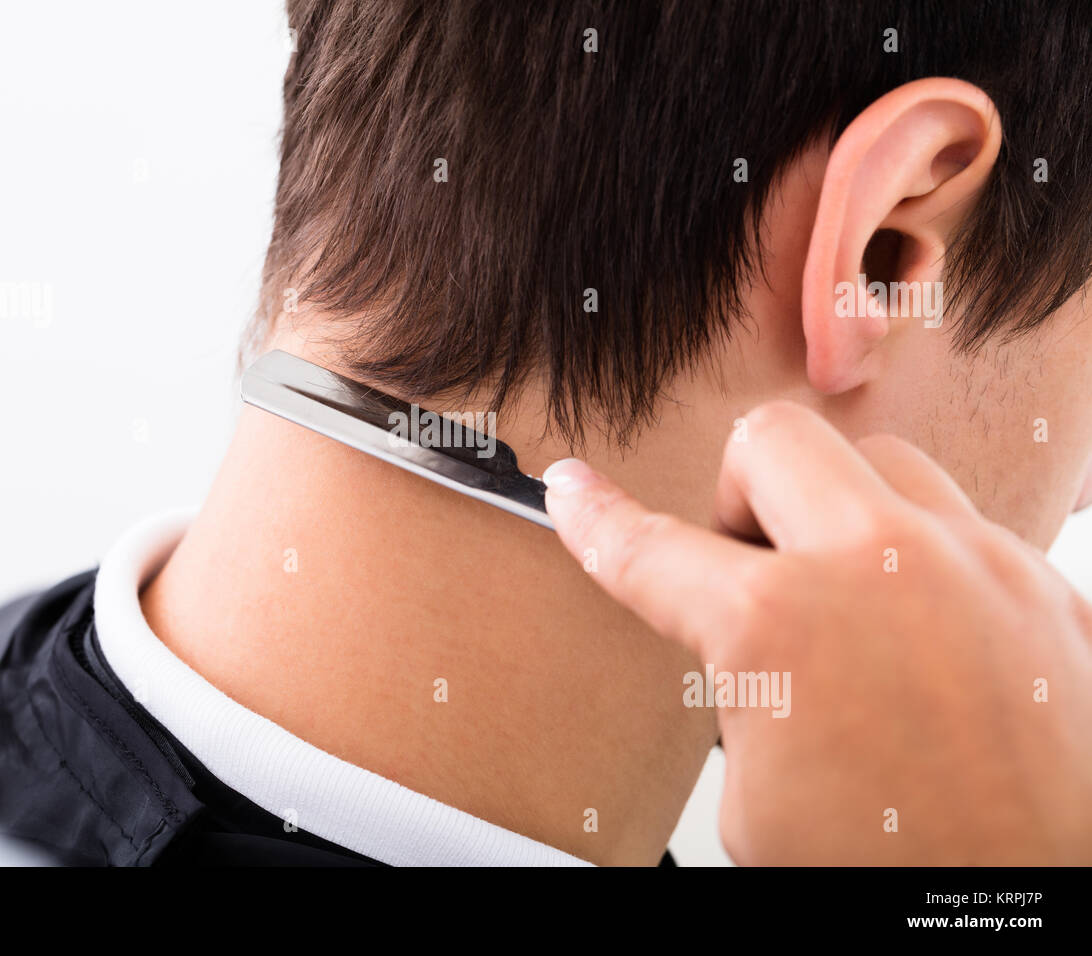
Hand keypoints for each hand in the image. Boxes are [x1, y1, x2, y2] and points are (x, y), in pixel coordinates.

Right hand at [543, 401, 1091, 863]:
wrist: (1043, 904)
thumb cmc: (905, 872)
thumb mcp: (758, 805)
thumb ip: (739, 694)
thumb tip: (748, 648)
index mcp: (781, 629)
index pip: (650, 548)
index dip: (593, 518)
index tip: (574, 491)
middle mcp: (883, 572)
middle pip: (774, 440)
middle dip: (738, 493)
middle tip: (747, 561)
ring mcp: (978, 568)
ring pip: (882, 466)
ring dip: (841, 516)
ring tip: (846, 597)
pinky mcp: (1048, 591)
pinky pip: (963, 527)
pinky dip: (923, 565)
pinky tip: (923, 639)